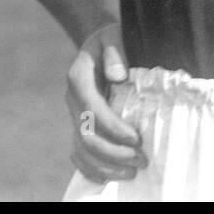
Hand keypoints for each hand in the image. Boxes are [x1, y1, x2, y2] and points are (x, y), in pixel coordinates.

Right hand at [65, 21, 147, 182]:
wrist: (97, 43)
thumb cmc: (111, 39)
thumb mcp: (114, 36)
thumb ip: (115, 52)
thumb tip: (119, 76)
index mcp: (79, 77)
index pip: (92, 109)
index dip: (113, 128)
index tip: (136, 139)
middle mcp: (72, 99)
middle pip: (86, 134)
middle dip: (113, 153)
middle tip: (141, 161)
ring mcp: (73, 114)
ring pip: (81, 148)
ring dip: (105, 165)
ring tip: (132, 173)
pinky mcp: (78, 124)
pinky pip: (78, 151)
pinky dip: (90, 168)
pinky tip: (108, 177)